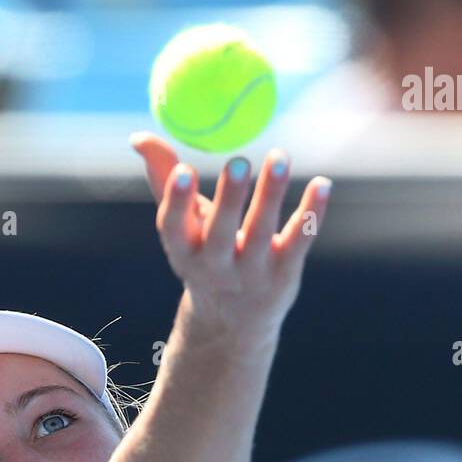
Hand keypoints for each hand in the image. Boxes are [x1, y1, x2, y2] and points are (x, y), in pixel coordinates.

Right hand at [129, 131, 330, 335]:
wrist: (233, 324)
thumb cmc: (205, 257)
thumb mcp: (182, 226)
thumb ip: (164, 180)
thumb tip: (139, 137)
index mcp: (184, 252)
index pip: (174, 229)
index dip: (177, 202)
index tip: (183, 170)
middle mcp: (216, 267)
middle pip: (220, 234)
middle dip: (228, 199)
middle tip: (238, 160)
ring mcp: (252, 274)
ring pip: (261, 233)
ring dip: (270, 195)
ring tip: (279, 157)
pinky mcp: (284, 275)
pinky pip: (298, 241)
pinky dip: (310, 213)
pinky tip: (322, 184)